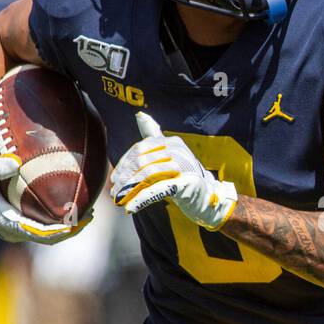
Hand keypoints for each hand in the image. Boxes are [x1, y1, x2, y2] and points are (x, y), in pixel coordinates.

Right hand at [0, 157, 82, 243]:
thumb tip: (15, 161)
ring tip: (86, 212)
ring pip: (46, 233)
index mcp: (9, 224)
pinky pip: (40, 226)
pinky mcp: (16, 224)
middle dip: (71, 229)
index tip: (78, 222)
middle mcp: (14, 232)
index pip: (42, 234)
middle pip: (49, 237)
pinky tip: (67, 206)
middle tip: (90, 215)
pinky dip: (55, 220)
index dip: (62, 231)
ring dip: (65, 226)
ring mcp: (16, 230)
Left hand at [109, 112, 236, 228]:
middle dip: (125, 178)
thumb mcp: (169, 155)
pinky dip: (141, 199)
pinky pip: (158, 190)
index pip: (139, 149)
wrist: (209, 197)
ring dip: (130, 189)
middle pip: (142, 162)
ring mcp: (183, 166)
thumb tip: (140, 115)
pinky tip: (131, 207)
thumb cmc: (184, 178)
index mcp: (170, 142)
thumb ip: (154, 136)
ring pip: (148, 175)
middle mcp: (177, 150)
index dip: (124, 164)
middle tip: (114, 192)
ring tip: (119, 201)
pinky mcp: (186, 184)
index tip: (114, 179)